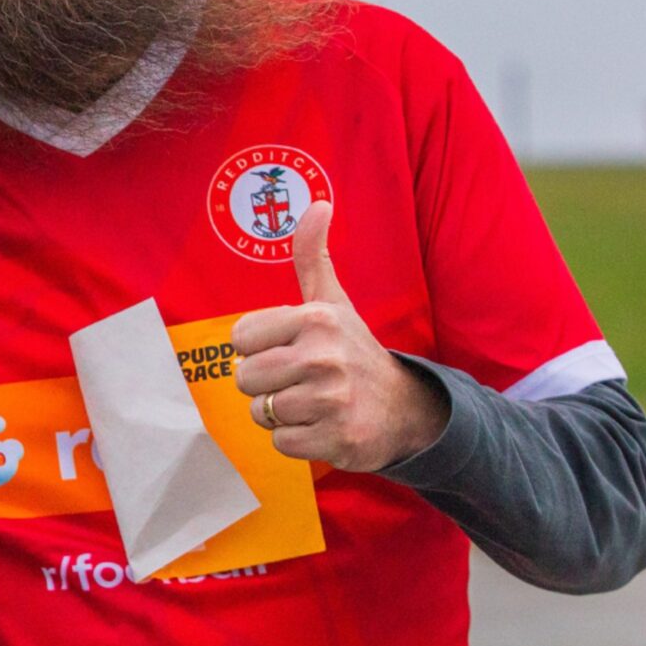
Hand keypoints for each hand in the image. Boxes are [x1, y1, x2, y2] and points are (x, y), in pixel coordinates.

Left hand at [228, 200, 446, 471]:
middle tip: (298, 380)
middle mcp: (323, 357)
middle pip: (245, 378)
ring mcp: (331, 400)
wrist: (405, 407)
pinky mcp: (337, 440)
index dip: (257, 349)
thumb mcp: (332, 301)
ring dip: (280, 413)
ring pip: (262, 412)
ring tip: (311, 403)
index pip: (240, 339)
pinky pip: (281, 443)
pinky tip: (321, 426)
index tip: (286, 349)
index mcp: (316, 320)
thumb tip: (318, 202)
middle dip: (266, 384)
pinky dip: (296, 440)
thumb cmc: (354, 351)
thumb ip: (313, 256)